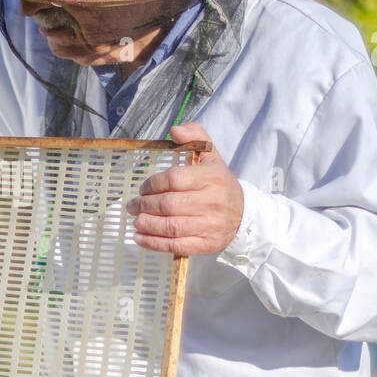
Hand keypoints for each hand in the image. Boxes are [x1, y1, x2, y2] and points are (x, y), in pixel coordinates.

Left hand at [125, 121, 243, 255]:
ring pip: (171, 226)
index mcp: (212, 177)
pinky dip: (154, 243)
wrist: (244, 214)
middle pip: (168, 204)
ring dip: (146, 224)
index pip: (174, 179)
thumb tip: (175, 130)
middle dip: (144, 205)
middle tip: (132, 206)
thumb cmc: (219, 183)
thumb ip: (195, 136)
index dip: (152, 184)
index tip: (143, 188)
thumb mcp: (211, 155)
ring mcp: (211, 225)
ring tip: (135, 220)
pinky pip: (176, 246)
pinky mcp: (207, 244)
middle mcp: (213, 201)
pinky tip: (139, 238)